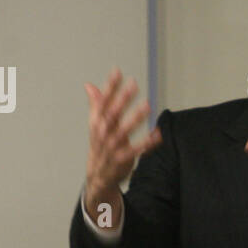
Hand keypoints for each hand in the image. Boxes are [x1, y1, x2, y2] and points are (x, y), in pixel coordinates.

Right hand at [84, 67, 162, 217]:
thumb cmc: (100, 146)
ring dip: (135, 118)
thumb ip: (97, 104)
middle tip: (134, 84)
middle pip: (112, 114)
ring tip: (147, 105)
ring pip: (123, 131)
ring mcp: (111, 146)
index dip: (109, 86)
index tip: (117, 71)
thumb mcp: (96, 125)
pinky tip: (158, 134)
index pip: (102, 101)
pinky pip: (135, 150)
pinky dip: (146, 142)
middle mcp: (102, 133)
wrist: (97, 176)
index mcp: (97, 122)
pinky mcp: (122, 159)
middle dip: (122, 99)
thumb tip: (89, 85)